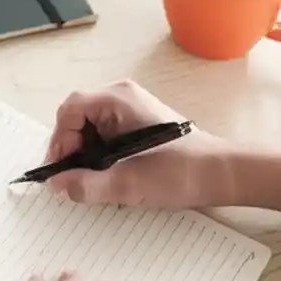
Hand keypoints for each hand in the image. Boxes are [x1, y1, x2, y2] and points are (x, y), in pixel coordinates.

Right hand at [43, 80, 280, 216]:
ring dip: (85, 152)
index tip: (61, 170)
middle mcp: (121, 95)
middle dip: (71, 148)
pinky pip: (105, 131)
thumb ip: (85, 185)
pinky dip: (100, 151)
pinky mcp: (138, 121)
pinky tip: (109, 173)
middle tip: (73, 177)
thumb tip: (56, 185)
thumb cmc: (180, 173)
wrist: (224, 173)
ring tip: (93, 178)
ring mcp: (131, 106)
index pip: (69, 111)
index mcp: (117, 100)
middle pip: (77, 116)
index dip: (59, 141)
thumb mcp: (127, 184)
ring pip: (90, 126)